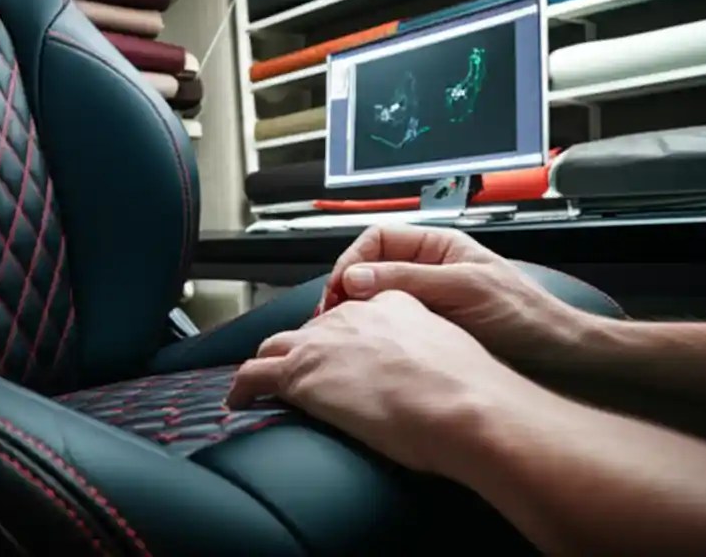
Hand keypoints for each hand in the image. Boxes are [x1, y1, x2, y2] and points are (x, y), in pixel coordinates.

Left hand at [227, 290, 527, 472]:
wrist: (459, 403)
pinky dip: (243, 389)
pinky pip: (254, 375)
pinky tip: (239, 402)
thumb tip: (427, 376)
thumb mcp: (448, 352)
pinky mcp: (300, 373)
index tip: (340, 354)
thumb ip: (429, 353)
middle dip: (303, 349)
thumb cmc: (466, 389)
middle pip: (311, 329)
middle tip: (303, 375)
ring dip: (269, 363)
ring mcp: (320, 342)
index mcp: (390, 302)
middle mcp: (351, 315)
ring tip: (262, 385)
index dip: (341, 337)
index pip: (351, 314)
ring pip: (276, 346)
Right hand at [318, 225, 592, 368]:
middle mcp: (426, 268)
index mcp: (436, 246)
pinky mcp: (426, 329)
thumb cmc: (522, 314)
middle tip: (330, 317)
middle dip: (345, 288)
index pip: (377, 239)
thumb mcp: (464, 288)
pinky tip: (365, 346)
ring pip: (375, 297)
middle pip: (369, 268)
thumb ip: (408, 280)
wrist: (555, 354)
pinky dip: (371, 331)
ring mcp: (425, 299)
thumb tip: (353, 278)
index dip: (352, 260)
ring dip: (354, 312)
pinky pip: (388, 323)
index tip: (339, 290)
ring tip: (341, 333)